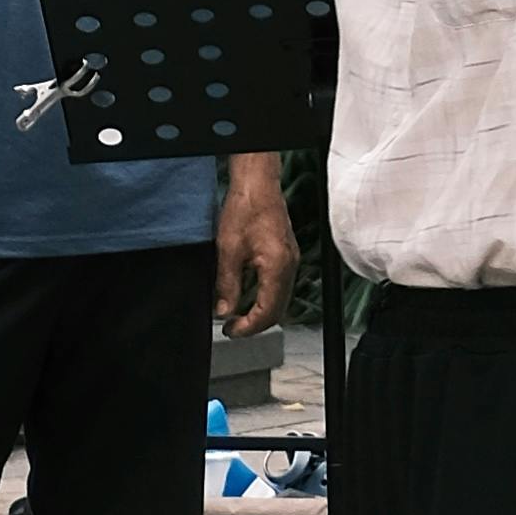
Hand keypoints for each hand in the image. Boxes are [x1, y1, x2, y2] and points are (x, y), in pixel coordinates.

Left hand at [215, 161, 297, 338]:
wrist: (257, 183)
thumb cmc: (246, 208)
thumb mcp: (228, 250)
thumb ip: (228, 285)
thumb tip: (224, 310)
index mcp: (277, 267)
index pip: (266, 312)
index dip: (247, 327)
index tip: (230, 330)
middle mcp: (289, 266)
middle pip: (277, 310)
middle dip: (255, 323)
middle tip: (232, 327)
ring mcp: (290, 259)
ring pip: (280, 298)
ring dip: (260, 310)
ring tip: (237, 314)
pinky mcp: (287, 253)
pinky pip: (280, 284)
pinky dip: (265, 296)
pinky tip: (248, 294)